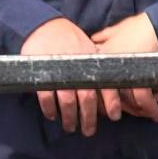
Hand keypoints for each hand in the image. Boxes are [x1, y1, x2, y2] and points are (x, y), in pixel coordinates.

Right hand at [20, 14, 144, 142]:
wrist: (43, 27)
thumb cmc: (68, 37)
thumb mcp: (88, 47)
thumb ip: (96, 65)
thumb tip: (108, 85)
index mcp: (91, 63)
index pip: (105, 86)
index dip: (111, 103)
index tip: (115, 116)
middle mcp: (78, 70)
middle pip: (87, 100)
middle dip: (88, 118)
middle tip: (89, 131)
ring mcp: (59, 74)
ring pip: (67, 103)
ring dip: (69, 118)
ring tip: (70, 127)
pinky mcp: (42, 76)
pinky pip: (46, 98)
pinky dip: (49, 109)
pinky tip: (52, 115)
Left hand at [88, 10, 157, 123]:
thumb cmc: (140, 26)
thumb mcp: (116, 29)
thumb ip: (104, 36)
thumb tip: (93, 38)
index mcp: (101, 58)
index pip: (97, 86)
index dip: (106, 100)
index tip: (115, 108)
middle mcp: (108, 67)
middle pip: (112, 98)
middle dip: (124, 109)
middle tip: (137, 114)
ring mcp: (122, 71)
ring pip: (128, 101)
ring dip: (142, 111)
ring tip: (153, 115)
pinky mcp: (139, 74)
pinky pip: (143, 98)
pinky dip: (151, 108)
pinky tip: (157, 115)